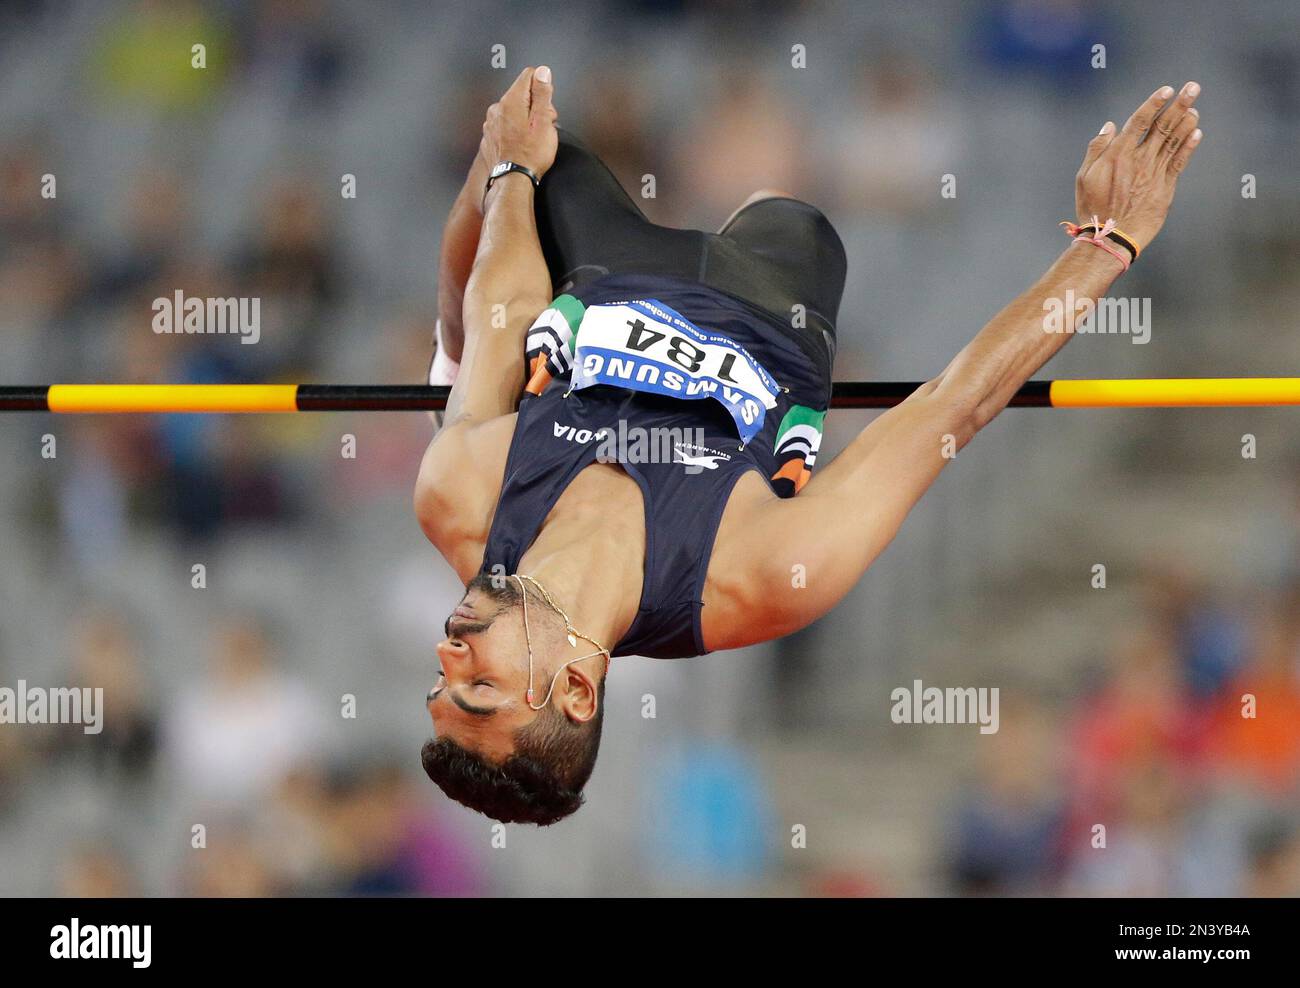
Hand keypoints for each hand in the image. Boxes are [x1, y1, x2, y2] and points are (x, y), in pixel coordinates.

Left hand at [478, 65, 558, 180]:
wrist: (512, 181)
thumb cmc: (530, 155)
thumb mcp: (544, 122)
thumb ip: (542, 94)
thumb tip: (542, 72)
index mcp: (511, 101)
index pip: (529, 75)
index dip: (543, 88)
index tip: (547, 106)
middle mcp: (497, 108)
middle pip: (521, 95)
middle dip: (535, 106)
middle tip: (543, 127)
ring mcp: (491, 123)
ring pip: (513, 111)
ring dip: (524, 120)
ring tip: (532, 139)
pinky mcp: (489, 136)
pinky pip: (505, 125)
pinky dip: (514, 131)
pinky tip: (521, 145)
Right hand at [1074, 82, 1202, 248]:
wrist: (1111, 237)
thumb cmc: (1093, 208)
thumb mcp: (1084, 177)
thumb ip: (1096, 149)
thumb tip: (1109, 126)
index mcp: (1118, 155)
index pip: (1140, 122)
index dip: (1154, 104)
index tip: (1167, 90)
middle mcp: (1140, 160)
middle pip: (1163, 127)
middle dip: (1179, 105)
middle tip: (1193, 88)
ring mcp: (1155, 173)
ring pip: (1174, 141)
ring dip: (1186, 121)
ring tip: (1195, 106)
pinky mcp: (1165, 188)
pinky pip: (1179, 162)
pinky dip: (1188, 147)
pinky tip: (1196, 132)